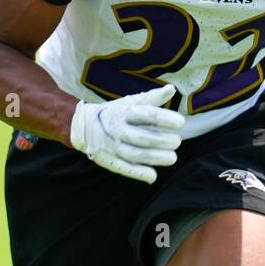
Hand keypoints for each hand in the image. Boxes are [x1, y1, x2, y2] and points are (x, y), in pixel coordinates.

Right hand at [68, 84, 185, 182]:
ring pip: (135, 154)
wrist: (84, 126)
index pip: (146, 115)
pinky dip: (139, 173)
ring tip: (172, 158)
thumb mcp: (131, 102)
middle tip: (177, 141)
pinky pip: (124, 168)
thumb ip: (153, 98)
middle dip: (162, 140)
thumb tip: (172, 89)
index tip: (181, 122)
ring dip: (155, 158)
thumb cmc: (116, 112)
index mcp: (125, 112)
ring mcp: (113, 146)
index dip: (164, 119)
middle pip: (141, 137)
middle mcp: (118, 129)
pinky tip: (153, 176)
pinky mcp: (109, 160)